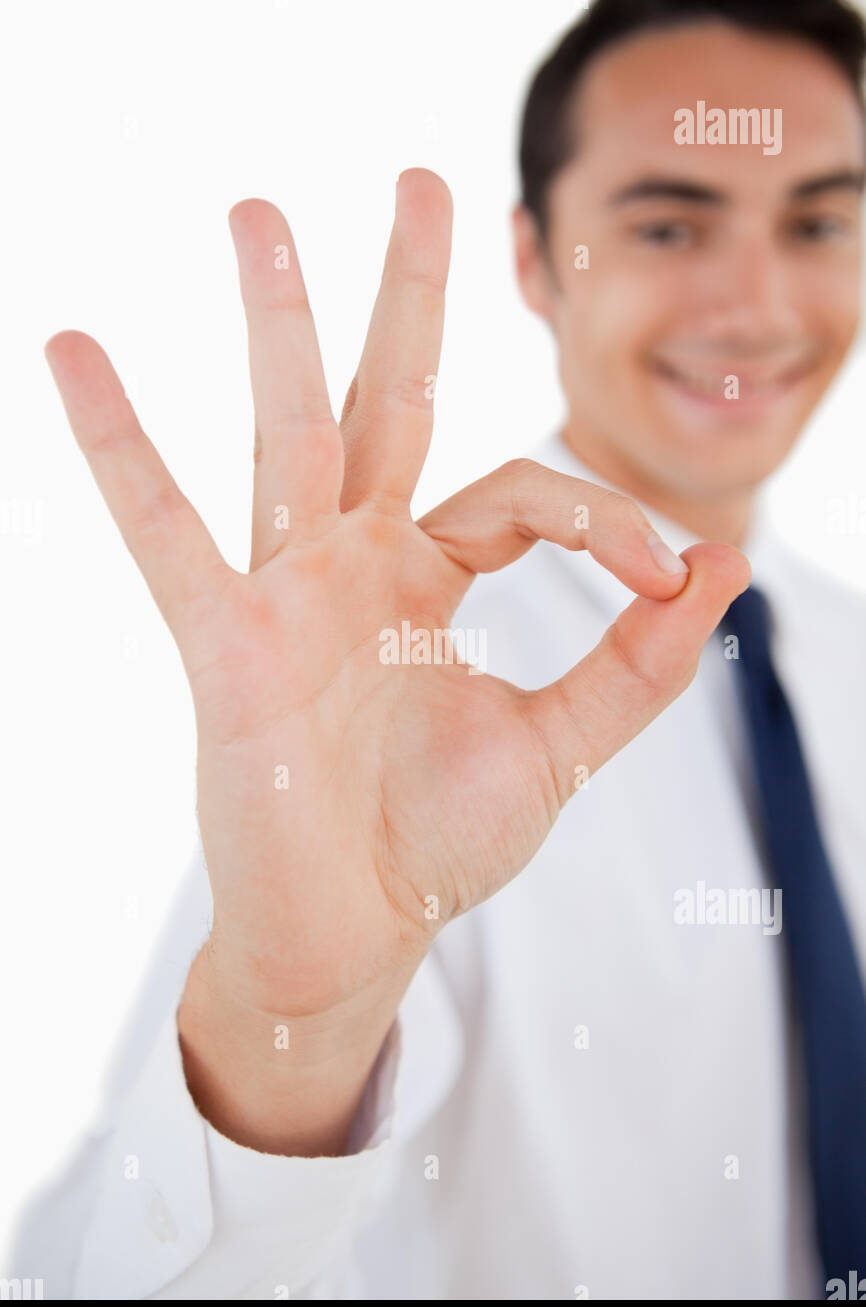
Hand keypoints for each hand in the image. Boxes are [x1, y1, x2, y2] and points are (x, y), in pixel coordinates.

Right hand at [46, 169, 748, 1150]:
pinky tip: (77, 354)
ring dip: (275, 321)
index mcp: (432, 577)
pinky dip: (121, 449)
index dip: (606, 514)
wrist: (357, 931)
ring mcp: (288, 591)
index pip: (524, 490)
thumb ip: (640, 660)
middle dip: (405, 291)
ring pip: (286, 431)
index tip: (667, 572)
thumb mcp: (564, 745)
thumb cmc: (439, 842)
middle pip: (388, 398)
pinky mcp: (225, 640)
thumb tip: (721, 562)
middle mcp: (358, 561)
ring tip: (257, 211)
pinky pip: (166, 533)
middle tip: (419, 178)